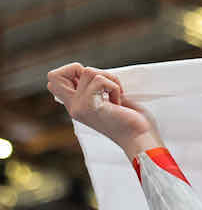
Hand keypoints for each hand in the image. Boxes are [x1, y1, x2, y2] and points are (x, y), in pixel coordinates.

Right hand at [46, 63, 161, 158]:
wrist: (142, 140)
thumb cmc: (133, 123)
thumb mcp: (109, 102)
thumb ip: (97, 89)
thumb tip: (92, 72)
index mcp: (77, 107)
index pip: (53, 82)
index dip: (72, 73)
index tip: (95, 84)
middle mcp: (74, 107)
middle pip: (53, 76)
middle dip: (79, 69)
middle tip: (100, 84)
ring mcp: (79, 107)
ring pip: (87, 71)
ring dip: (109, 78)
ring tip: (117, 95)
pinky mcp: (90, 105)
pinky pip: (99, 79)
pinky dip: (114, 86)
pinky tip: (118, 103)